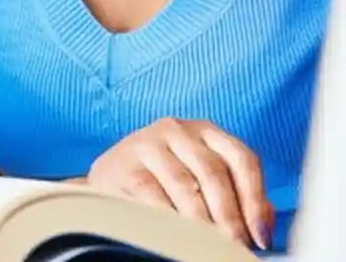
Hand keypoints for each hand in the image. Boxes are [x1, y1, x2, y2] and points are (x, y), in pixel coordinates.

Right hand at [86, 118, 272, 249]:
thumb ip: (236, 194)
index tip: (260, 235)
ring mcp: (147, 143)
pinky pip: (153, 198)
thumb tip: (264, 224)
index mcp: (205, 131)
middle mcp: (177, 129)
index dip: (256, 200)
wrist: (109, 180)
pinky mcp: (123, 165)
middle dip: (229, 216)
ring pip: (185, 186)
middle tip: (234, 245)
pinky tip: (178, 235)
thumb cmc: (163, 181)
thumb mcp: (202, 179)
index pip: (242, 159)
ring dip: (201, 222)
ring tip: (208, 245)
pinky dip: (170, 221)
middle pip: (214, 173)